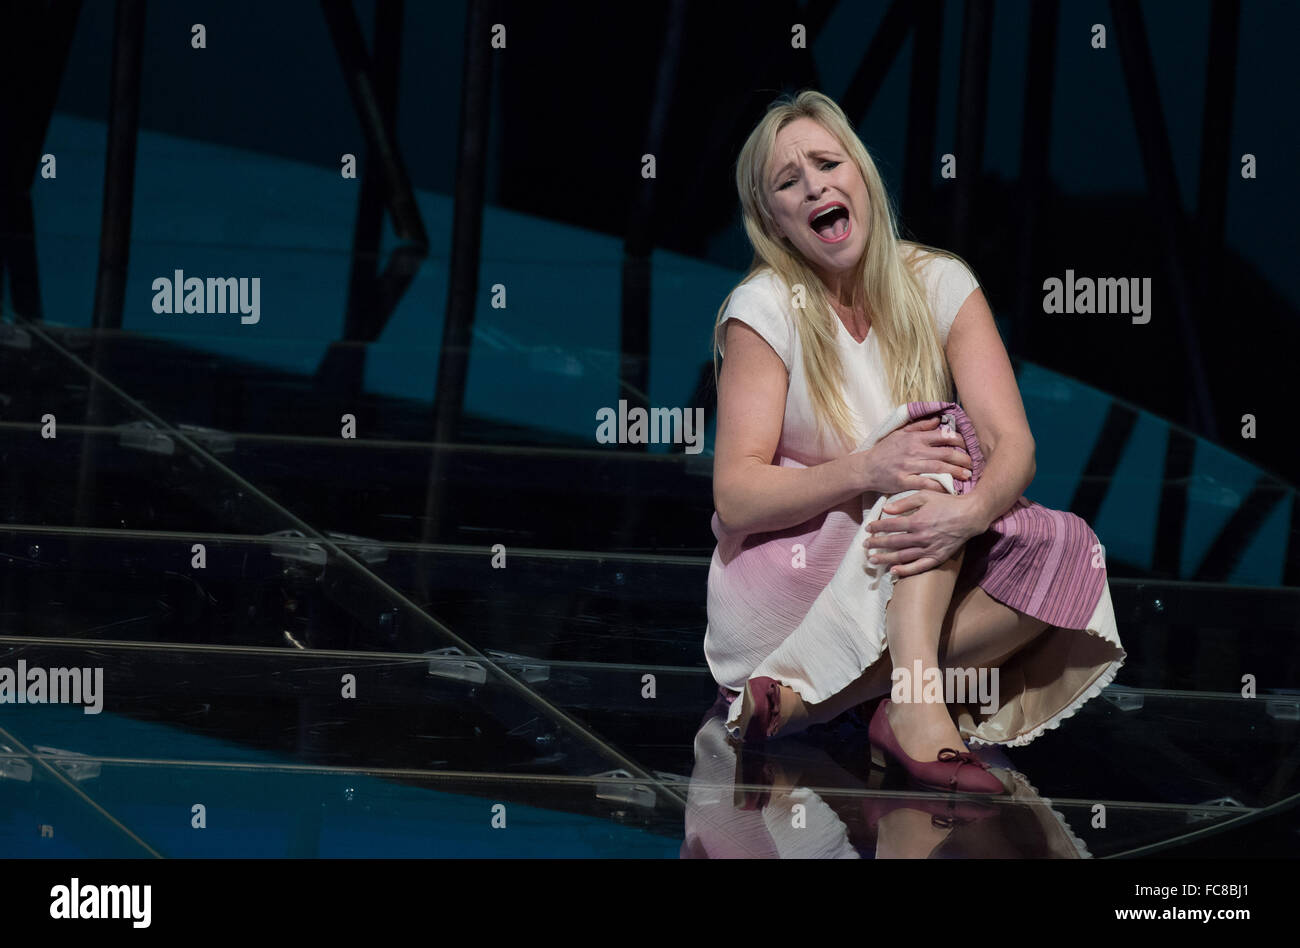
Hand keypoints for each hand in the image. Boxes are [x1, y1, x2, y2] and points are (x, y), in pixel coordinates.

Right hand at [857, 417, 972, 494]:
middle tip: (972, 464)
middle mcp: (913, 451)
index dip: (959, 441)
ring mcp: (909, 467)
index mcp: (914, 438)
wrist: (865, 468)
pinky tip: (950, 489)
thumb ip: (919, 426)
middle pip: (945, 454)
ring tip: (967, 476)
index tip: (967, 446)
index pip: (942, 436)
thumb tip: (937, 419)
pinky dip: (939, 486)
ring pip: (939, 468)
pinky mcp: (904, 482)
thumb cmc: (884, 451)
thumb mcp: (899, 433)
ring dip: (956, 473)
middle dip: (962, 459)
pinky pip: (926, 484)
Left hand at [862, 491, 983, 577]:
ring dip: (886, 559)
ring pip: (903, 556)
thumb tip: (886, 509)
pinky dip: (906, 571)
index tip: (867, 529)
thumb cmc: (948, 503)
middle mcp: (922, 537)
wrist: (971, 515)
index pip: (890, 525)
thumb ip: (905, 502)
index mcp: (917, 521)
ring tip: (873, 560)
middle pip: (893, 542)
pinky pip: (919, 567)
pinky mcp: (938, 557)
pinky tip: (894, 572)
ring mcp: (930, 549)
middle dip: (877, 544)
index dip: (877, 527)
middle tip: (864, 546)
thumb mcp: (926, 495)